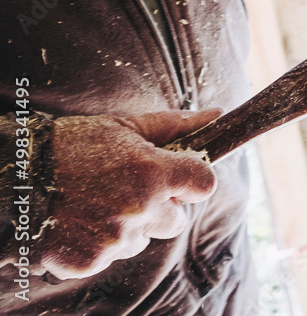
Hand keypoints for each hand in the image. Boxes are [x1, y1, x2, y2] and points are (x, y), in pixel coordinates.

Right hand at [39, 109, 220, 279]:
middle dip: (160, 207)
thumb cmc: (72, 145)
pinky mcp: (91, 261)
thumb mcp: (125, 126)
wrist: (16, 175)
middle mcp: (140, 209)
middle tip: (127, 190)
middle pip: (176, 220)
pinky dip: (100, 245)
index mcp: (153, 172)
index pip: (205, 185)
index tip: (175, 176)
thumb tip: (216, 116)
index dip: (191, 180)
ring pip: (144, 240)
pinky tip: (80, 223)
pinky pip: (112, 257)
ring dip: (129, 227)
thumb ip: (174, 125)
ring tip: (98, 204)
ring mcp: (115, 239)